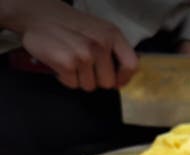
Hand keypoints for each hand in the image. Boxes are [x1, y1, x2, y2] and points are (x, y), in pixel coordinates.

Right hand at [1, 0, 137, 90]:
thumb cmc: (74, 26)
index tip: (116, 80)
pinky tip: (61, 63)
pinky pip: (73, 84)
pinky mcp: (66, 63)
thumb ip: (116, 50)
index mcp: (113, 35)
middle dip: (97, 79)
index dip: (124, 78)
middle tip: (85, 66)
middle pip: (108, 83)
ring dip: (80, 78)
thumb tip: (124, 76)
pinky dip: (65, 78)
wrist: (40, 15)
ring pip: (89, 86)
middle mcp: (100, 45)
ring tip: (72, 61)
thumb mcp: (101, 30)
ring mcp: (83, 55)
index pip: (131, 66)